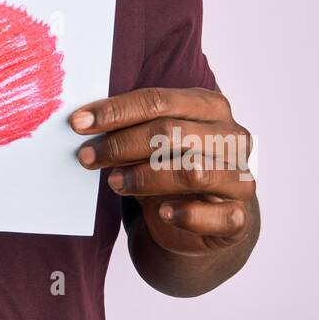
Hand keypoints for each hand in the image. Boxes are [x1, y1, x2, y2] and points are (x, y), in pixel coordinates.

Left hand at [68, 87, 254, 255]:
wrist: (205, 218)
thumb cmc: (173, 168)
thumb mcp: (153, 142)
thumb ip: (131, 127)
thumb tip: (84, 123)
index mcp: (209, 106)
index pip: (158, 101)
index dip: (115, 111)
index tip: (78, 123)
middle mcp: (232, 137)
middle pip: (172, 132)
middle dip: (122, 144)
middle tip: (88, 157)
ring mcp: (240, 176)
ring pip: (192, 171)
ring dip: (145, 176)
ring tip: (114, 182)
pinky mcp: (239, 218)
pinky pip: (216, 216)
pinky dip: (186, 214)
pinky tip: (161, 211)